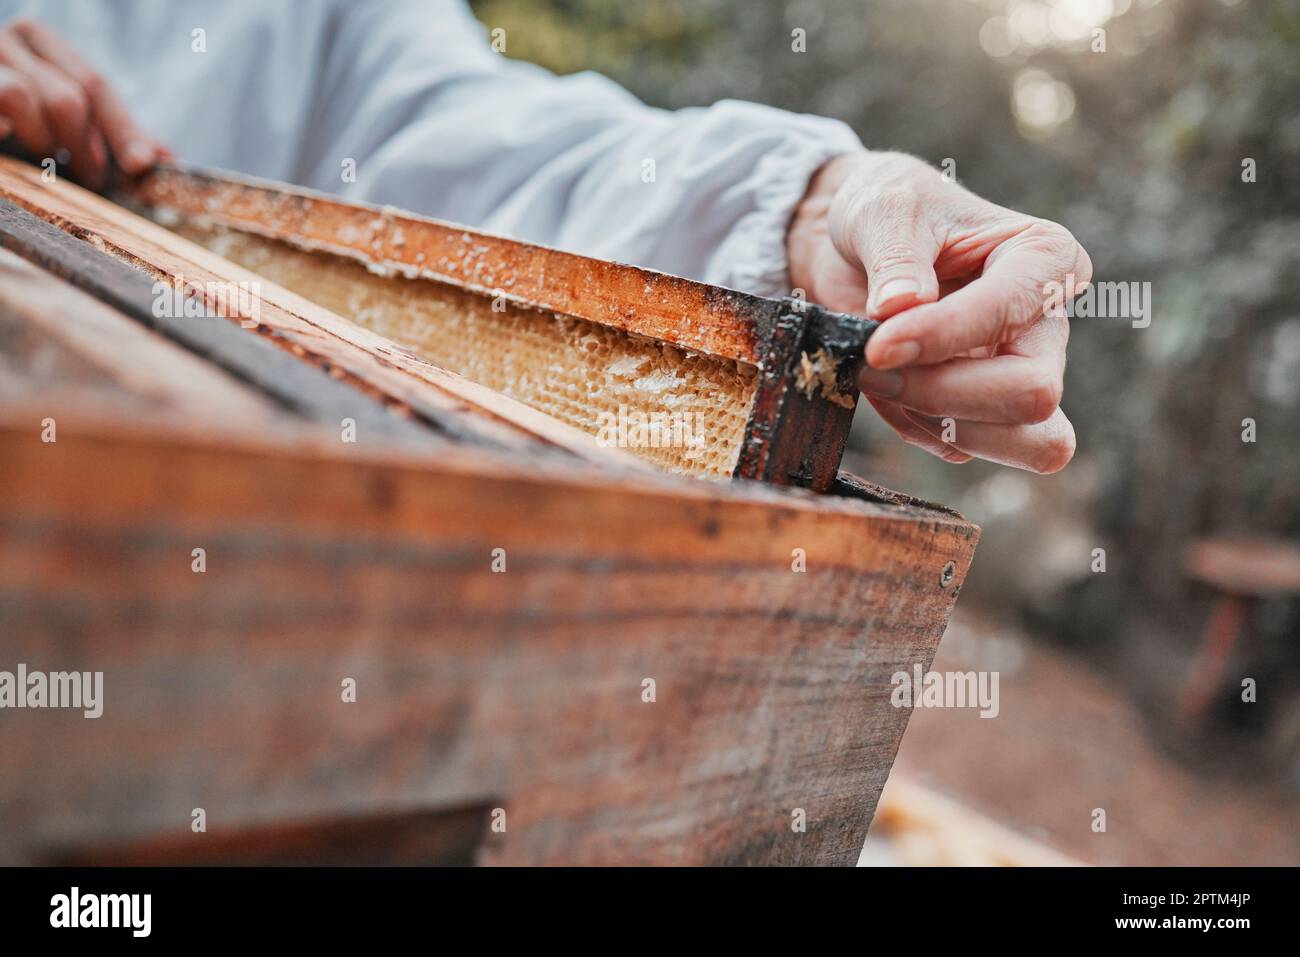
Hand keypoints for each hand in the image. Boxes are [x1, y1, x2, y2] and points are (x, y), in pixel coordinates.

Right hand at [0, 18, 167, 188]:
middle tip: (95, 180)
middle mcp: (6, 39)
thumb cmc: (11, 124)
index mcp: (37, 40)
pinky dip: (17, 133)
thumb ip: (108, 133)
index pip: (94, 84)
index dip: (124, 128)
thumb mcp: (62, 122)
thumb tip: (164, 159)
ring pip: (32, 99)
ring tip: (47, 162)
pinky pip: (5, 101)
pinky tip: (15, 145)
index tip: (144, 164)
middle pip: (69, 97)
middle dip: (89, 147)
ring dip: (48, 144)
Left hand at [787, 150, 1090, 473]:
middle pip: (1031, 395)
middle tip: (872, 366)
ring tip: (875, 373)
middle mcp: (1047, 324)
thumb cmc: (886, 212)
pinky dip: (913, 427)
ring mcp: (1022, 374)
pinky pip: (960, 447)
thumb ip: (893, 255)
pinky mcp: (986, 413)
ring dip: (929, 418)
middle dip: (941, 394)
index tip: (877, 344)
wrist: (857, 247)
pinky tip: (885, 386)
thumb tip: (898, 306)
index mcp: (1044, 258)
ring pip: (1014, 439)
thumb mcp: (883, 209)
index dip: (942, 337)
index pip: (1011, 314)